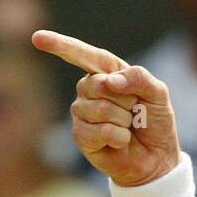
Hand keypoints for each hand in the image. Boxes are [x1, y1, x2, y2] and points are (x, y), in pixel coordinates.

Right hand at [31, 29, 180, 187]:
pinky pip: (101, 130)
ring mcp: (82, 112)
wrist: (157, 157)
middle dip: (126, 100)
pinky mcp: (81, 136)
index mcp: (106, 72)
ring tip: (128, 127)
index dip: (60, 45)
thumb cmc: (155, 122)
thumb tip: (107, 81)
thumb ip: (139, 78)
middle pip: (99, 84)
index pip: (82, 54)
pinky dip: (119, 137)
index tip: (37, 38)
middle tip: (134, 111)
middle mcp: (89, 89)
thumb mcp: (158, 94)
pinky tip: (120, 141)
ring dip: (124, 120)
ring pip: (101, 109)